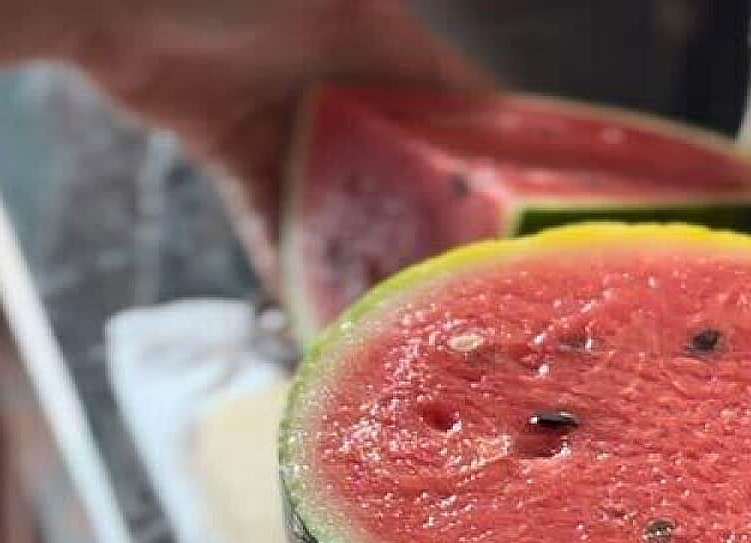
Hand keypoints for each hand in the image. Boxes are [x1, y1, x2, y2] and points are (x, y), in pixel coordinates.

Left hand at [70, 0, 490, 285]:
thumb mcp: (344, 4)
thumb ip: (410, 48)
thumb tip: (485, 95)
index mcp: (374, 40)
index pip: (448, 102)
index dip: (484, 153)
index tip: (517, 206)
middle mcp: (336, 84)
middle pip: (393, 164)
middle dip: (424, 219)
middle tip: (458, 275)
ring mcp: (284, 121)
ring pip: (333, 201)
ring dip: (354, 251)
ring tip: (390, 304)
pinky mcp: (233, 150)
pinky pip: (269, 215)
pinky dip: (285, 257)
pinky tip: (308, 304)